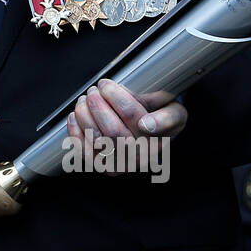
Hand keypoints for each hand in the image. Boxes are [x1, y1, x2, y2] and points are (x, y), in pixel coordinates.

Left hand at [65, 77, 186, 173]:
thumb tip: (146, 125)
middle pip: (112, 130)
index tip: (105, 83)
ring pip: (96, 139)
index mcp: (156, 141)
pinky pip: (84, 152)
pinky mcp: (103, 167)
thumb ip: (167, 116)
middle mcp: (139, 158)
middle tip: (92, 90)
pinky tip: (74, 116)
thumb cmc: (162, 118)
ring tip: (83, 100)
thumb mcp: (176, 113)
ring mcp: (120, 165)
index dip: (115, 97)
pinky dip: (75, 132)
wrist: (154, 138)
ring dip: (84, 115)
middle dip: (97, 105)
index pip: (132, 116)